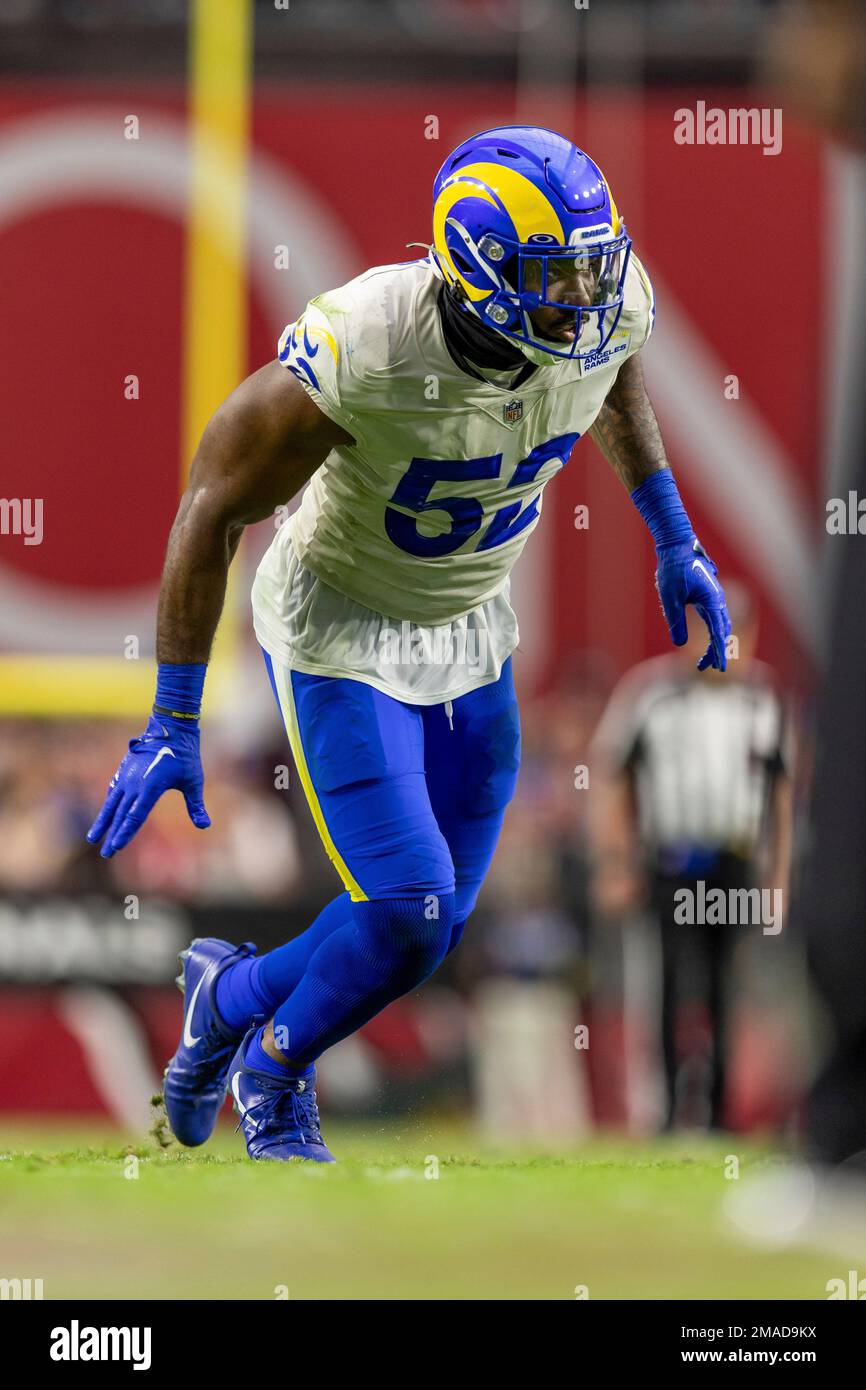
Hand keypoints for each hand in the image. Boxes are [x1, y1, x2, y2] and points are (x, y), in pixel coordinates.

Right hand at [86, 713, 210, 857]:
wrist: (171, 728)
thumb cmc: (185, 756)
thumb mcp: (194, 781)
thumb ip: (196, 805)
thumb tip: (206, 825)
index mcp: (150, 787)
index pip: (135, 816)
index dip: (125, 833)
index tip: (116, 847)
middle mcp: (134, 783)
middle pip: (120, 814)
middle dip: (112, 835)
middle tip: (105, 854)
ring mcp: (126, 776)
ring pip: (111, 804)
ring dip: (103, 822)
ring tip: (92, 838)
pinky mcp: (124, 770)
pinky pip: (113, 791)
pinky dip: (108, 805)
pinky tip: (105, 814)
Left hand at [656, 538, 730, 670]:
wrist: (677, 545)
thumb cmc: (673, 569)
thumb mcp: (670, 599)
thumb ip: (676, 622)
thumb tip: (679, 644)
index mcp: (712, 602)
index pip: (718, 634)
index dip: (718, 653)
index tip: (721, 669)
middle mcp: (718, 600)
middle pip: (722, 631)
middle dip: (715, 651)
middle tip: (704, 668)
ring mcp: (715, 596)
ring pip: (720, 624)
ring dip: (715, 641)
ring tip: (705, 658)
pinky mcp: (709, 594)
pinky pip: (715, 616)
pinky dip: (713, 630)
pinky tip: (707, 638)